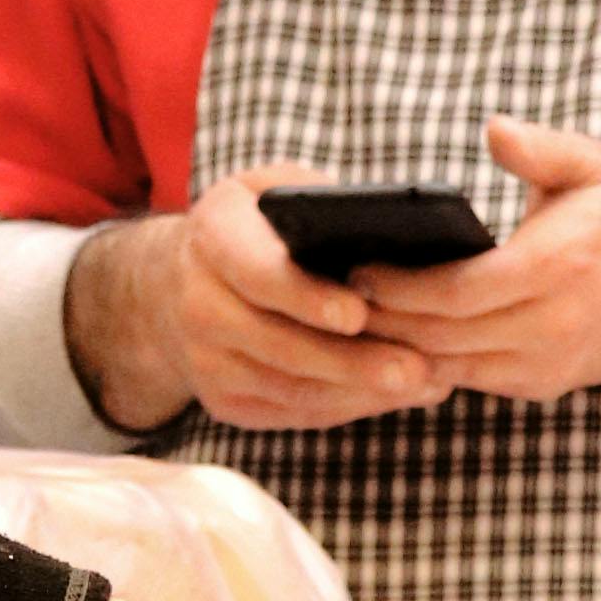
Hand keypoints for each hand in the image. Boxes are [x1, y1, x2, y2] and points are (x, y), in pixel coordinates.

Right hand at [63, 173, 443, 434]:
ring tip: (422, 383)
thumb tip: (387, 228)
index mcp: (213, 237)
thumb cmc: (255, 225)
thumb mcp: (274, 188)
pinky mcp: (223, 401)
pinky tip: (392, 396)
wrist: (178, 282)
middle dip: (352, 362)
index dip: (307, 298)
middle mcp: (197, 303)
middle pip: (280, 345)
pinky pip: (291, 412)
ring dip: (359, 391)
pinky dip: (345, 407)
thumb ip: (318, 200)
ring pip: (290, 387)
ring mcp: (205, 360)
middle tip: (416, 367)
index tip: (358, 315)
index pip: (258, 274)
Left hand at [359, 119, 600, 408]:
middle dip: (384, 320)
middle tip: (335, 295)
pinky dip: (431, 362)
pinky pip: (471, 379)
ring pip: (451, 367)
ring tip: (352, 319)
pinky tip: (395, 339)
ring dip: (399, 348)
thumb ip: (538, 147)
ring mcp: (549, 363)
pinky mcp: (544, 385)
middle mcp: (553, 324)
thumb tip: (493, 129)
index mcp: (557, 267)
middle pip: (444, 336)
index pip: (458, 291)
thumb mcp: (589, 164)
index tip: (355, 267)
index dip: (399, 286)